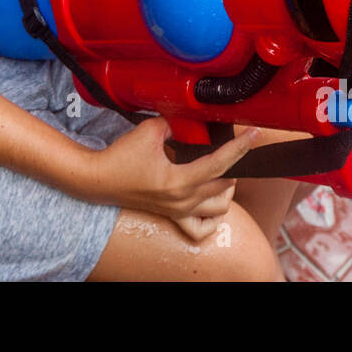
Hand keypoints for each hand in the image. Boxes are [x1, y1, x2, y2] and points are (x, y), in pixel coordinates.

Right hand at [84, 118, 258, 241]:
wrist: (98, 179)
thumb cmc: (121, 157)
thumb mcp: (149, 131)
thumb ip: (173, 123)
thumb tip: (187, 123)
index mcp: (178, 180)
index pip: (218, 164)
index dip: (239, 148)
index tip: (254, 135)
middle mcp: (182, 201)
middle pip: (224, 186)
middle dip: (235, 164)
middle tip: (235, 146)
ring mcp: (178, 212)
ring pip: (219, 208)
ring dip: (226, 190)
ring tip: (223, 171)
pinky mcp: (171, 216)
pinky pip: (201, 229)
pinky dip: (213, 218)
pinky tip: (211, 202)